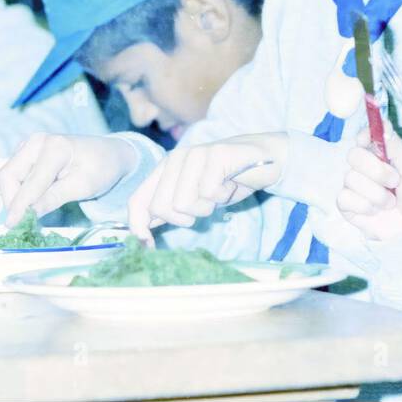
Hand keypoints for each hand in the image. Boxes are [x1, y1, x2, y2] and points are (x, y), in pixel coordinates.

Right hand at [0, 133, 137, 225]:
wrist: (109, 155)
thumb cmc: (101, 168)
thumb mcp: (83, 186)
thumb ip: (54, 198)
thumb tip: (29, 214)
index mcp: (55, 147)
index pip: (30, 182)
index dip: (19, 205)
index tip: (11, 224)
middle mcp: (37, 142)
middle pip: (9, 175)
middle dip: (12, 200)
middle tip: (24, 220)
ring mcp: (30, 145)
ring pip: (9, 175)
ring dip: (15, 195)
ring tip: (34, 209)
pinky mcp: (28, 152)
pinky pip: (15, 174)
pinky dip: (20, 189)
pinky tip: (36, 199)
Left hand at [127, 133, 284, 241]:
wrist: (264, 158)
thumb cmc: (226, 181)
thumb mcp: (194, 198)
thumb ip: (169, 209)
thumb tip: (141, 233)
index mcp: (164, 170)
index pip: (137, 201)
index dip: (138, 227)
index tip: (149, 247)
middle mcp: (175, 159)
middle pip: (160, 207)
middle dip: (183, 218)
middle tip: (204, 206)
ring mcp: (194, 154)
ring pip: (183, 203)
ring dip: (206, 207)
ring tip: (218, 193)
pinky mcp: (215, 154)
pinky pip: (208, 192)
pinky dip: (222, 196)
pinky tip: (230, 184)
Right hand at [338, 128, 401, 241]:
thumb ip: (398, 147)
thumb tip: (383, 124)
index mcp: (382, 155)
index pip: (364, 136)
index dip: (363, 136)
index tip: (368, 140)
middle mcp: (366, 168)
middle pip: (353, 155)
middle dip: (375, 170)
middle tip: (394, 181)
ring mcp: (355, 186)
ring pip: (350, 178)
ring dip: (375, 193)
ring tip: (390, 203)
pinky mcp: (347, 206)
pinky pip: (344, 197)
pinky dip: (363, 206)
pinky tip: (375, 212)